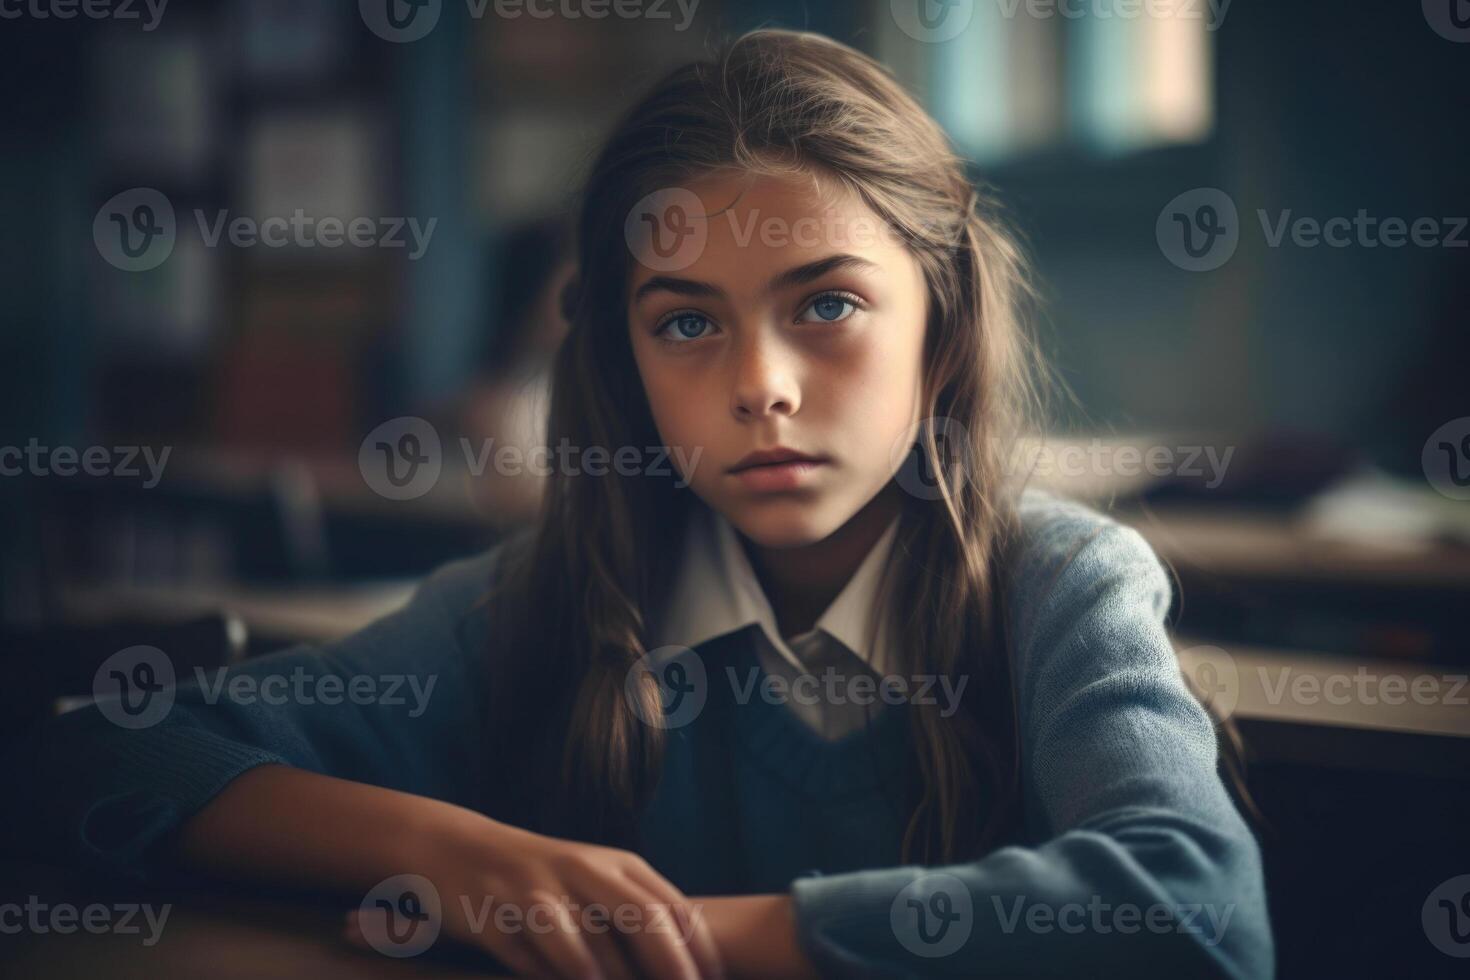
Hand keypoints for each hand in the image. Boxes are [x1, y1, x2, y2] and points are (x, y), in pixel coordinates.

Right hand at [343, 814, 723, 979]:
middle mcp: (586, 870)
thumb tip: (688, 962)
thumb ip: (638, 915)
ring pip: (592, 947)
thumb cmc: (544, 879)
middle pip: (643, 918)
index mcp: (618, 864)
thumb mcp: (597, 883)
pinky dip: (558, 976)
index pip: (673, 905)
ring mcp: (542, 890)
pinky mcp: (500, 914)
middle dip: (671, 966)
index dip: (698, 949)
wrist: (461, 849)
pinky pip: (539, 957)